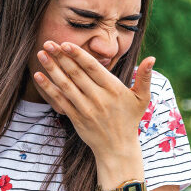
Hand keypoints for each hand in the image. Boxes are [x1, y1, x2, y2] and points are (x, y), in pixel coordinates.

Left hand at [32, 40, 154, 157]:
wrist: (118, 148)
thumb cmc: (129, 119)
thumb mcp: (142, 99)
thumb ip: (145, 77)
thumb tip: (152, 58)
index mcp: (113, 89)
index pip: (93, 67)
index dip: (78, 54)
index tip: (65, 43)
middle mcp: (98, 98)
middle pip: (76, 74)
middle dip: (60, 57)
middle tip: (47, 42)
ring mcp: (86, 109)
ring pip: (66, 85)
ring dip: (52, 69)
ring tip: (41, 54)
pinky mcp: (76, 118)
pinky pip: (60, 101)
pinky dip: (49, 88)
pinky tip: (39, 76)